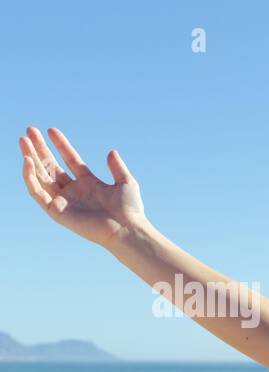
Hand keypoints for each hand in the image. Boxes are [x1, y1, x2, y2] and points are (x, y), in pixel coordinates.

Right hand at [19, 126, 146, 247]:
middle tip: (29, 130)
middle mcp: (74, 192)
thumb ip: (117, 167)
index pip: (70, 159)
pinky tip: (28, 161)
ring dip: (30, 158)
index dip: (61, 145)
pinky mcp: (57, 212)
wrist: (127, 230)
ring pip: (41, 177)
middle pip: (51, 166)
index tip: (51, 130)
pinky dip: (30, 177)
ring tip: (23, 140)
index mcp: (89, 184)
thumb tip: (111, 151)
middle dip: (40, 149)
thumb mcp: (126, 183)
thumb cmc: (130, 211)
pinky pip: (37, 193)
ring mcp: (64, 202)